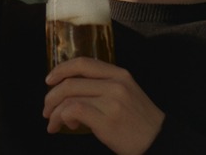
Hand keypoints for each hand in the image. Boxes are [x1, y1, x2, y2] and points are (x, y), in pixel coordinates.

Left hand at [43, 58, 164, 154]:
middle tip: (46, 110)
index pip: (84, 63)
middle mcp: (115, 83)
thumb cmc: (139, 121)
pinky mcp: (106, 120)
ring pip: (69, 97)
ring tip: (53, 123)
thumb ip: (104, 86)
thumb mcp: (127, 93)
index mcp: (120, 74)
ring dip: (54, 111)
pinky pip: (74, 111)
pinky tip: (67, 126)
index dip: (62, 69)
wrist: (159, 141)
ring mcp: (111, 101)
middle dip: (52, 96)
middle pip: (71, 81)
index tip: (49, 79)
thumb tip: (72, 91)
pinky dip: (63, 118)